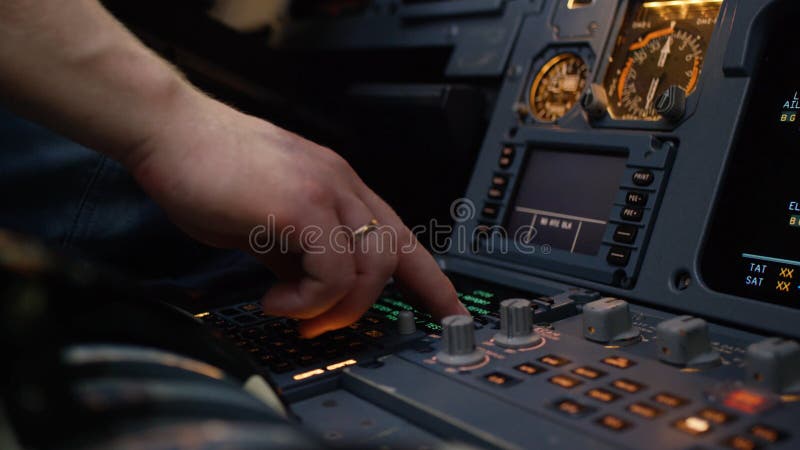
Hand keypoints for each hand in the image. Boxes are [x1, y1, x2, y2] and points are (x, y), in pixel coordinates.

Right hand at [128, 91, 468, 336]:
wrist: (170, 132)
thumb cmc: (209, 171)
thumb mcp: (266, 222)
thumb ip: (295, 250)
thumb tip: (307, 288)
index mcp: (340, 187)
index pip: (402, 236)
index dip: (432, 279)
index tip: (449, 311)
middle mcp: (343, 185)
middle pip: (393, 258)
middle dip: (364, 305)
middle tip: (320, 325)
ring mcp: (327, 191)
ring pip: (371, 268)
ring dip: (336, 307)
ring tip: (292, 312)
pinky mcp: (301, 204)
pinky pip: (332, 271)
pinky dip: (307, 300)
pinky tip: (273, 299)